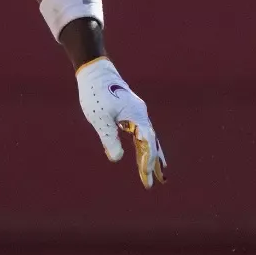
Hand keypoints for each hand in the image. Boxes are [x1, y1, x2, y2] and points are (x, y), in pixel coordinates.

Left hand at [76, 58, 162, 188]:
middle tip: (159, 182)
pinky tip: (143, 156)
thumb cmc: (96, 93)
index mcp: (136, 115)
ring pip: (148, 138)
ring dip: (153, 156)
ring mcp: (136, 114)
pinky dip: (143, 146)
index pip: (147, 142)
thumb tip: (116, 158)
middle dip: (154, 163)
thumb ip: (109, 137)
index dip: (148, 160)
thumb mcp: (100, 118)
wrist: (95, 72)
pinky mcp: (130, 114)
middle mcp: (140, 115)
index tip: (146, 175)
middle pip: (152, 142)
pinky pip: (140, 134)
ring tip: (160, 174)